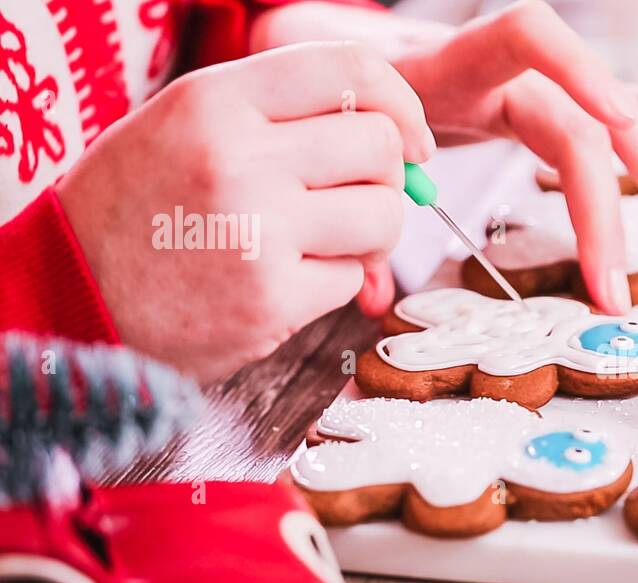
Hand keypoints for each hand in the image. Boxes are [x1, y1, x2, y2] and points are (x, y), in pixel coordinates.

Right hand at [57, 43, 434, 381]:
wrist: (68, 291)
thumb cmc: (137, 208)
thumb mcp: (187, 126)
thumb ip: (283, 119)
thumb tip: (400, 140)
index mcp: (216, 100)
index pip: (349, 70)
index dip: (401, 104)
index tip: (412, 140)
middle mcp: (239, 159)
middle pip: (380, 147)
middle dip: (387, 178)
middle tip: (356, 201)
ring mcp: (257, 233)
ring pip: (382, 216)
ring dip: (370, 236)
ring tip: (320, 244)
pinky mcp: (271, 300)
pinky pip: (352, 279)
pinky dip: (333, 284)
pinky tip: (283, 282)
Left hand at [253, 0, 637, 313]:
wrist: (331, 58)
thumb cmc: (338, 98)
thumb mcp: (339, 138)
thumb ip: (359, 206)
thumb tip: (370, 292)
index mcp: (454, 63)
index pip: (532, 40)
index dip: (581, 77)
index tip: (612, 137)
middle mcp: (507, 70)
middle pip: (582, 123)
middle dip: (613, 199)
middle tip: (629, 274)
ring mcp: (534, 85)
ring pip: (609, 123)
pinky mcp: (544, 101)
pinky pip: (613, 106)